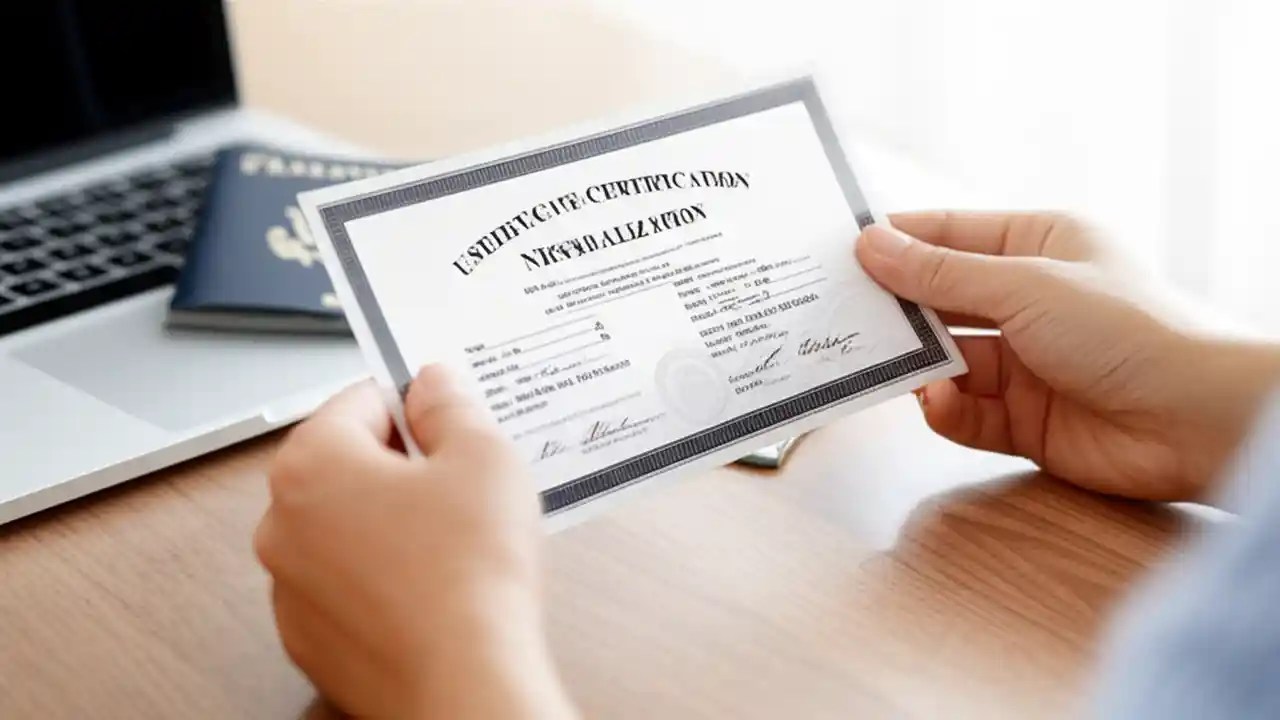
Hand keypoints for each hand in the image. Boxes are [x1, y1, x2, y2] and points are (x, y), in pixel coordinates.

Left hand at [254, 367, 576, 719]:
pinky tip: (433, 589)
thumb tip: (432, 385)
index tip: (446, 420)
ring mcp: (290, 587)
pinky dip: (382, 579)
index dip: (414, 406)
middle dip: (401, 468)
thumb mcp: (483, 458)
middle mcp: (282, 523)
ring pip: (344, 528)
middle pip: (345, 464)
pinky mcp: (310, 639)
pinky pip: (346, 585)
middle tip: (461, 486)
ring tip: (454, 544)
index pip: (359, 401)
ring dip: (389, 524)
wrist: (463, 684)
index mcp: (312, 464)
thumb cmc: (469, 576)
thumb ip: (450, 407)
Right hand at [857, 212, 1279, 501]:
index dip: (895, 241)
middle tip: (839, 314)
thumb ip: (940, 275)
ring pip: (945, 359)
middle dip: (895, 309)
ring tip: (880, 364)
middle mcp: (1028, 300)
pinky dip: (945, 410)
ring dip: (916, 365)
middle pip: (939, 300)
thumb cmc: (1127, 331)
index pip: (949, 235)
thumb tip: (870, 246)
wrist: (1198, 422)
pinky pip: (964, 411)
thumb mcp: (1024, 285)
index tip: (837, 251)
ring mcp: (1025, 362)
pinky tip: (937, 403)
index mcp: (1038, 245)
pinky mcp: (1023, 418)